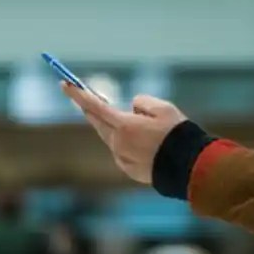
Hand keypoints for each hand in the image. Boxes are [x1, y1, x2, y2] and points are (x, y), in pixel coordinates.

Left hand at [61, 81, 187, 184]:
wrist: (189, 167)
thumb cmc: (177, 134)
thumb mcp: (163, 108)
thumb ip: (141, 103)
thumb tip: (130, 109)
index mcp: (124, 126)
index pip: (94, 106)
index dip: (77, 94)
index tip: (64, 84)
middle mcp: (117, 143)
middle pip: (97, 122)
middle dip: (93, 109)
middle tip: (91, 98)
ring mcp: (121, 158)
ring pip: (110, 137)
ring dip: (116, 127)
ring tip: (141, 126)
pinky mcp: (128, 170)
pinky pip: (121, 151)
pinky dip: (126, 143)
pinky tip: (146, 144)